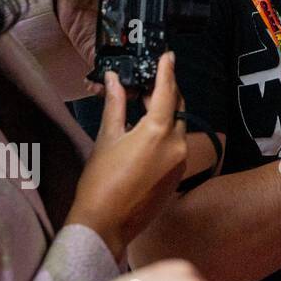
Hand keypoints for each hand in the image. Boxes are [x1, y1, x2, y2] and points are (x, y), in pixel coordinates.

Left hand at [55, 0, 152, 88]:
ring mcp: (114, 45)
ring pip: (130, 67)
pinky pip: (105, 73)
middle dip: (149, 67)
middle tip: (145, 71)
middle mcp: (131, 29)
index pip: (157, 25)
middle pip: (148, 52)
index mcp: (138, 7)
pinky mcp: (97, 56)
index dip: (160, 40)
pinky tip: (97, 83)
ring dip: (130, 81)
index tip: (158, 50)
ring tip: (125, 85)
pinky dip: (102, 83)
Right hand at [66, 53, 187, 260]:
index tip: (168, 56)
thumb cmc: (99, 181)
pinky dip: (166, 132)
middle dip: (165, 92)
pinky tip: (146, 131)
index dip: (167, 71)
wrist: (105, 224)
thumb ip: (115, 105)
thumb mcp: (107, 138)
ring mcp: (181, 160)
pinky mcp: (179, 174)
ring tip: (142, 104)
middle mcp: (177, 144)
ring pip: (178, 125)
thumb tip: (114, 80)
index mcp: (159, 132)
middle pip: (177, 107)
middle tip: (147, 81)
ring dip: (165, 112)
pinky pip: (176, 144)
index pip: (167, 91)